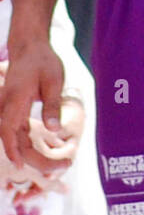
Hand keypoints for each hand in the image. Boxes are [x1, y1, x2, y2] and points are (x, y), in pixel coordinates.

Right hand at [0, 39, 65, 170]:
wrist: (29, 49)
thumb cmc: (42, 62)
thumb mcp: (54, 80)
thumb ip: (52, 105)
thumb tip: (55, 129)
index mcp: (14, 100)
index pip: (8, 130)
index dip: (12, 150)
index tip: (20, 166)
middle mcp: (8, 109)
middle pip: (14, 141)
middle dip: (35, 159)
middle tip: (65, 165)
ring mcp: (10, 112)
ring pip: (16, 141)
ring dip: (33, 155)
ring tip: (59, 164)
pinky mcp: (16, 114)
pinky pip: (19, 135)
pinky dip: (30, 147)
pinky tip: (47, 156)